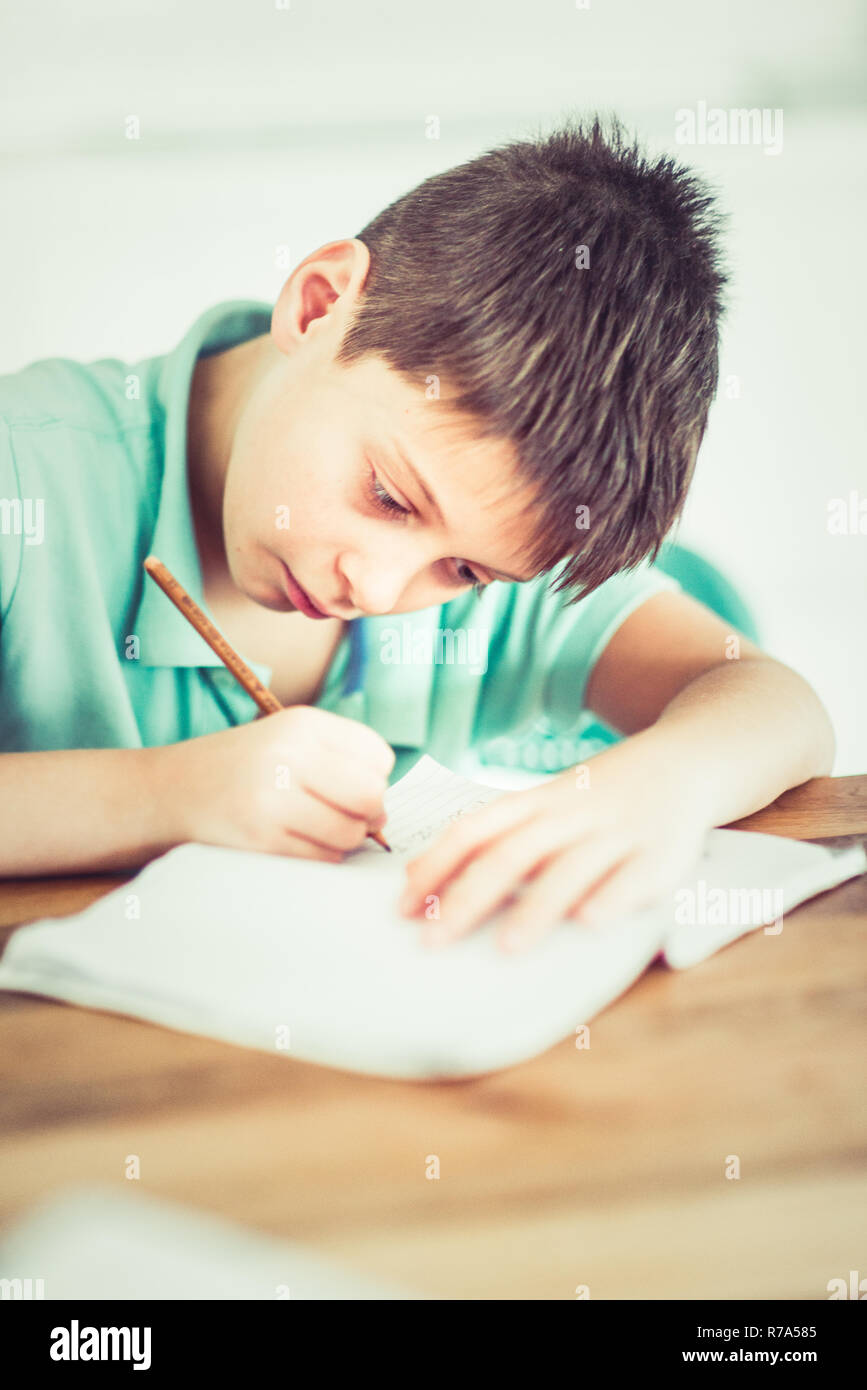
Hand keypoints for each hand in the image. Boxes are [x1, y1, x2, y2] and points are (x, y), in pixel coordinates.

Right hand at [166, 706, 393, 859]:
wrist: (169, 790)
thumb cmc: (243, 767)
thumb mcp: (288, 738)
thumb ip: (340, 760)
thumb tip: (384, 810)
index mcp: (302, 724)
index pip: (378, 756)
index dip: (375, 777)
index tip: (352, 785)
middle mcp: (289, 756)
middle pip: (372, 795)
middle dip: (370, 813)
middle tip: (350, 816)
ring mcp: (274, 800)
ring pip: (351, 833)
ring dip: (344, 839)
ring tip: (316, 828)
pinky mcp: (262, 839)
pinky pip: (323, 858)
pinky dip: (321, 856)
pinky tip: (296, 841)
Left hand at [398, 731, 711, 951]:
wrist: (689, 757)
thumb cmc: (603, 794)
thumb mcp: (548, 801)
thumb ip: (494, 833)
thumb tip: (420, 873)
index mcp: (538, 802)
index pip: (474, 831)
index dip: (435, 868)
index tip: (402, 908)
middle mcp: (572, 814)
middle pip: (511, 854)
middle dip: (468, 899)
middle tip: (433, 942)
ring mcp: (619, 831)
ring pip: (570, 868)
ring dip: (537, 908)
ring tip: (506, 947)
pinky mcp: (664, 852)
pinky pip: (635, 876)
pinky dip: (611, 899)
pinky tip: (589, 924)